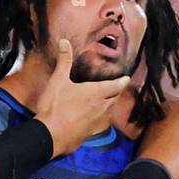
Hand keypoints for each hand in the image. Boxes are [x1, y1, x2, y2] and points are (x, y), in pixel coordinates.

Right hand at [36, 39, 130, 155]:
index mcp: (96, 93)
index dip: (122, 81)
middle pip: (114, 99)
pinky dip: (100, 118)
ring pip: (109, 112)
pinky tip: (94, 118)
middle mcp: (101, 108)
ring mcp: (96, 123)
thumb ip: (63, 61)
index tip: (127, 79)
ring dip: (110, 105)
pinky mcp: (90, 134)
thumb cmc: (55, 107)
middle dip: (117, 93)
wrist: (51, 136)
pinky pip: (99, 124)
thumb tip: (64, 42)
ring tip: (108, 101)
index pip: (115, 86)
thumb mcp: (58, 80)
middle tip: (118, 88)